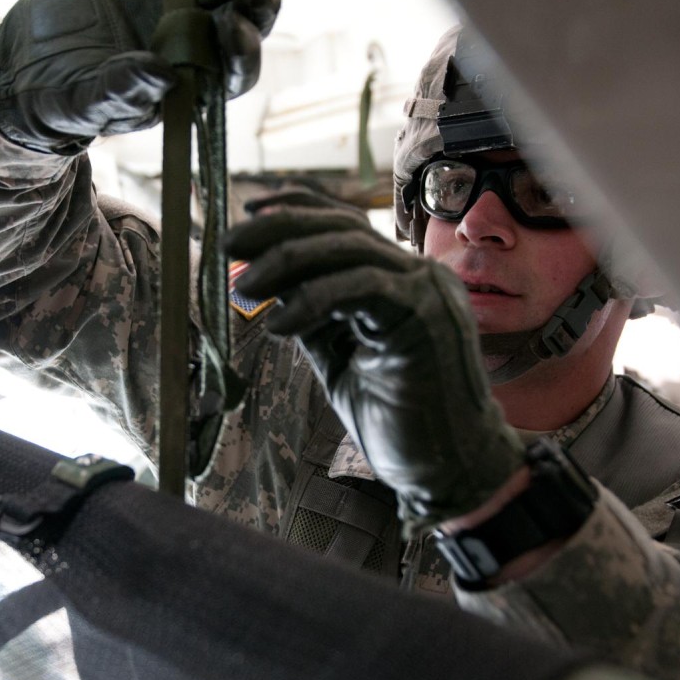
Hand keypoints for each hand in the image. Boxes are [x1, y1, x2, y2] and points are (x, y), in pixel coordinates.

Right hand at [0, 0, 280, 153]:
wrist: (26, 57)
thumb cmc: (62, 100)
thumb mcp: (83, 103)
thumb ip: (120, 92)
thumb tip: (162, 74)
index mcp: (190, 85)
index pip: (234, 73)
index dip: (241, 52)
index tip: (230, 27)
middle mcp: (195, 43)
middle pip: (245, 21)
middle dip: (254, 0)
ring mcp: (179, 4)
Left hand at [224, 203, 523, 532]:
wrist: (450, 469)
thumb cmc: (398, 420)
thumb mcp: (339, 358)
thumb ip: (314, 318)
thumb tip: (270, 287)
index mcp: (401, 280)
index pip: (345, 226)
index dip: (295, 210)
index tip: (248, 214)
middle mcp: (418, 275)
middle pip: (341, 228)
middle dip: (279, 230)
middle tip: (229, 245)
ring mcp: (427, 291)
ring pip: (348, 248)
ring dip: (287, 260)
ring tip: (244, 287)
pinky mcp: (425, 314)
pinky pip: (361, 287)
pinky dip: (313, 300)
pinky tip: (279, 325)